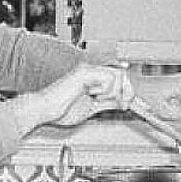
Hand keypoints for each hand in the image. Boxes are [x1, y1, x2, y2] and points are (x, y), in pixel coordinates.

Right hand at [10, 64, 129, 131]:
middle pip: (122, 74)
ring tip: (101, 99)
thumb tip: (121, 103)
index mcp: (93, 79)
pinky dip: (106, 89)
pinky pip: (108, 77)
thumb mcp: (91, 108)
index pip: (118, 79)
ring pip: (118, 74)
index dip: (129, 90)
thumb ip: (107, 104)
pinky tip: (93, 95)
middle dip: (127, 91)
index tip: (135, 103)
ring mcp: (88, 71)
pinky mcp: (85, 72)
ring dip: (115, 91)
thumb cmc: (60, 110)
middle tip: (123, 104)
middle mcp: (92, 72)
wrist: (45, 110)